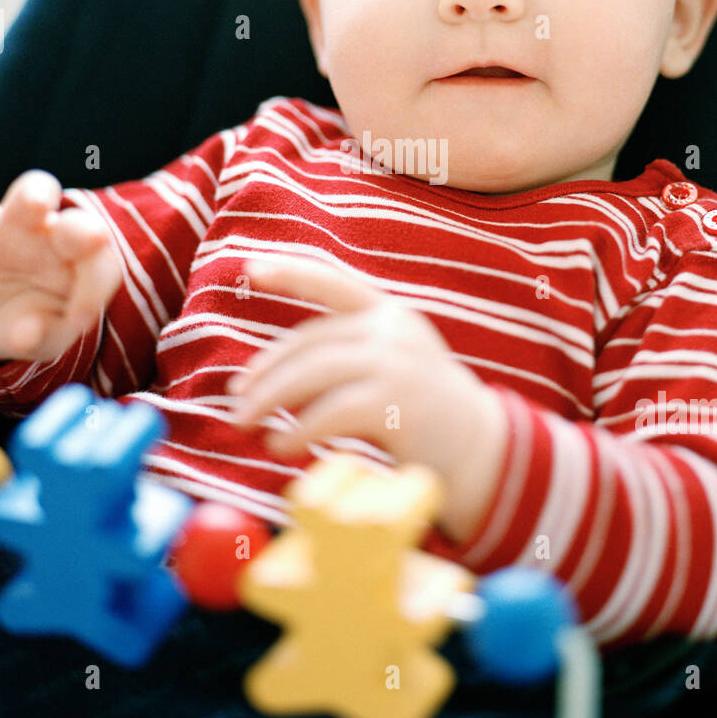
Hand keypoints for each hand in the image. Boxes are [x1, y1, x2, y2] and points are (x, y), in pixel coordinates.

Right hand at [0, 170, 122, 363]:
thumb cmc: (29, 324)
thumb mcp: (42, 340)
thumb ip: (43, 336)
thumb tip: (28, 333)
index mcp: (81, 267)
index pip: (101, 265)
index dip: (96, 286)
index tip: (80, 318)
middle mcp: (54, 238)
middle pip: (78, 218)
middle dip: (83, 229)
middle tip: (88, 242)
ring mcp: (13, 226)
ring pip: (33, 189)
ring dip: (36, 194)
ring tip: (34, 206)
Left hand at [229, 256, 507, 538]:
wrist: (482, 449)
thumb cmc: (426, 413)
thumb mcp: (394, 364)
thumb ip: (346, 357)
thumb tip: (270, 379)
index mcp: (390, 314)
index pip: (333, 283)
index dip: (292, 273)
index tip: (252, 268)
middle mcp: (392, 330)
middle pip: (308, 342)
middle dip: (264, 372)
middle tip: (234, 400)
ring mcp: (395, 363)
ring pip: (311, 373)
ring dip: (269, 399)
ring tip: (245, 424)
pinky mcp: (393, 402)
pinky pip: (328, 413)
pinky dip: (297, 431)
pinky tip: (282, 446)